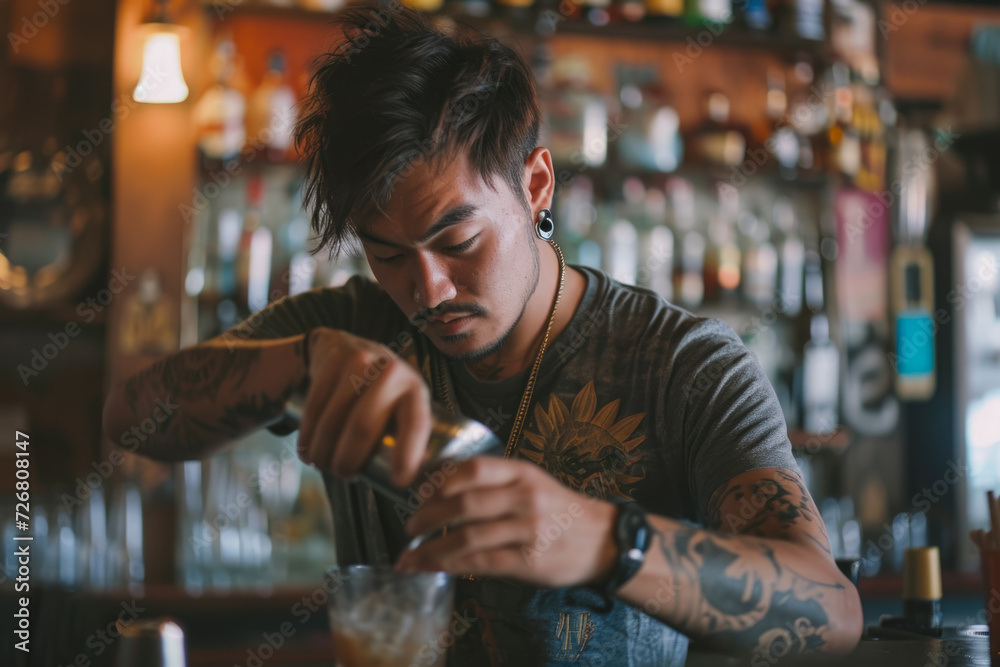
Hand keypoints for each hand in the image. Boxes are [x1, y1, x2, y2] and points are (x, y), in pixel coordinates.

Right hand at [296, 327, 431, 486]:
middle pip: (364, 426)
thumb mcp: (400, 405)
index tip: (398, 482)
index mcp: (416, 390)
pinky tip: (306, 449)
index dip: (408, 454)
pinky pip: (315, 405)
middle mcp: (392, 371)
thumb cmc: (379, 393)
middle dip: (348, 459)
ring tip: (321, 463)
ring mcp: (361, 361)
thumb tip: (403, 487)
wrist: (349, 346)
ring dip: (322, 450)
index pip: (416, 424)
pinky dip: (308, 434)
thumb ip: (403, 436)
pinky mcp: (333, 358)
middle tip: (341, 474)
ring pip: (334, 419)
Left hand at [396, 457, 619, 588]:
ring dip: (432, 548)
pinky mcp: (530, 561)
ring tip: (412, 554)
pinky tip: (436, 567)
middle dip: (427, 517)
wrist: (602, 540)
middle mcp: (525, 498)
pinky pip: (482, 563)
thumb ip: (493, 485)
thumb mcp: (531, 483)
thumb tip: (438, 494)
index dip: (438, 480)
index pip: (472, 469)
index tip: (417, 493)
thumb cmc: (558, 510)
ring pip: (467, 537)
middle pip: (463, 504)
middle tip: (409, 526)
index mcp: (522, 473)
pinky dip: (453, 565)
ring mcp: (529, 530)